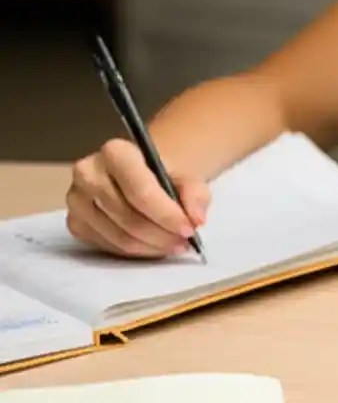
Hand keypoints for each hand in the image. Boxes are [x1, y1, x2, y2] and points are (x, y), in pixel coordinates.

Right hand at [65, 139, 210, 257]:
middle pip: (129, 217)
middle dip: (162, 235)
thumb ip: (196, 194)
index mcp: (115, 152)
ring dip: (151, 247)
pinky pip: (107, 246)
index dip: (167, 215)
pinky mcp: (75, 223)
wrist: (142, 174)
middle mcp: (88, 172)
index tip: (190, 229)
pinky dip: (135, 251)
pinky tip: (152, 245)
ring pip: (118, 236)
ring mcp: (76, 199)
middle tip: (185, 242)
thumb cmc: (163, 175)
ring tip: (173, 245)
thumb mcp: (186, 176)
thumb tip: (196, 219)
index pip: (140, 191)